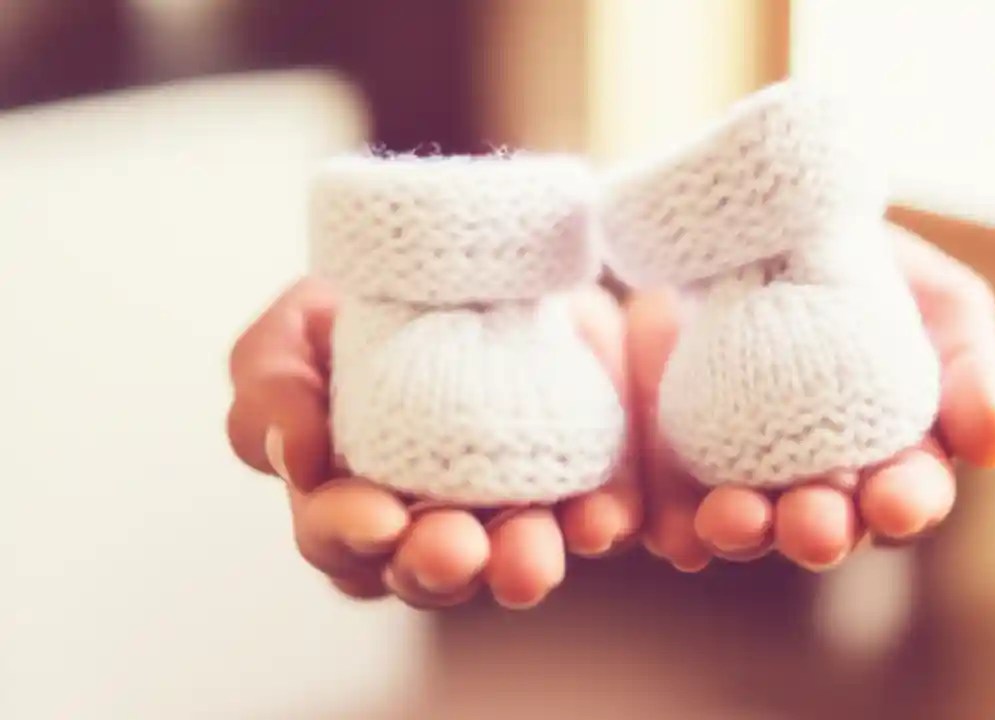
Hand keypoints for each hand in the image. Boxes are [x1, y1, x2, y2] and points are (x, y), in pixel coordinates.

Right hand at [226, 279, 639, 607]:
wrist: (486, 255)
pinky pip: (596, 519)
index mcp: (351, 495)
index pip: (339, 537)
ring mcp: (511, 511)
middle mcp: (431, 520)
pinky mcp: (586, 485)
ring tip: (529, 555)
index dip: (350, 533)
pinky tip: (600, 519)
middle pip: (425, 571)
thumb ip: (272, 385)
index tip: (378, 518)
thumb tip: (291, 455)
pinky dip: (599, 522)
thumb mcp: (302, 324)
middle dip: (437, 565)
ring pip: (511, 562)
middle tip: (455, 546)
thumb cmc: (379, 303)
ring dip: (519, 563)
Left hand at [628, 222, 994, 571]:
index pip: (908, 498)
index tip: (895, 499)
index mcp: (895, 459)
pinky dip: (673, 520)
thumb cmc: (871, 269)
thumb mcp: (939, 300)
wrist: (760, 221)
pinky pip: (671, 504)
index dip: (906, 505)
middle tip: (813, 524)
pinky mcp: (674, 462)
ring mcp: (745, 477)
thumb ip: (976, 369)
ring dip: (743, 531)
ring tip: (733, 518)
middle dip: (821, 532)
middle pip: (826, 527)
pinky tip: (673, 527)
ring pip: (746, 526)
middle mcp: (821, 483)